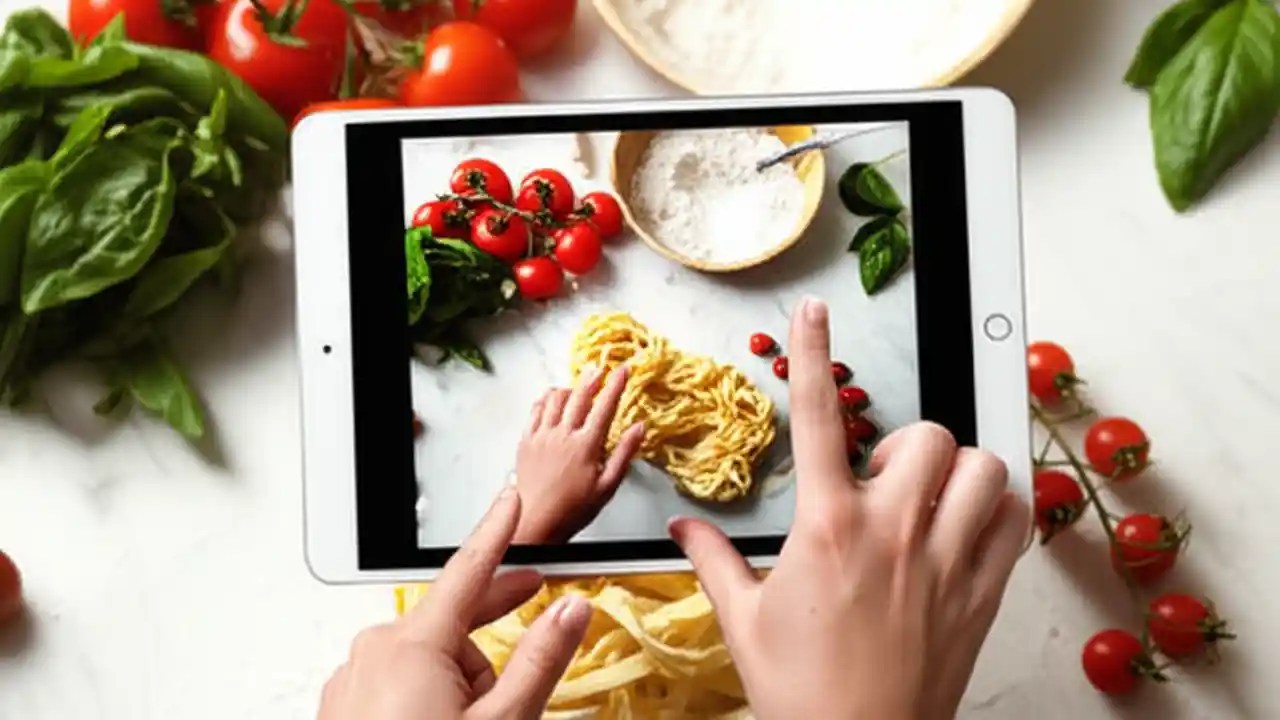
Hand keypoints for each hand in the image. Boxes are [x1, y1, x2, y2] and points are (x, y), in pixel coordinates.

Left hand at [318, 488, 591, 719]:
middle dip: (495, 619)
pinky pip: (397, 679)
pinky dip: (427, 692)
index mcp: (413, 645)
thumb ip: (540, 660)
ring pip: (425, 654)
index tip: (509, 500)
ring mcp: (352, 681)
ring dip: (462, 673)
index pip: (467, 572)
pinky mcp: (343, 708)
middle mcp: (374, 651)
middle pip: (450, 615)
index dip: (496, 533)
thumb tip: (572, 610)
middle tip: (538, 600)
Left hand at [513, 366, 644, 543]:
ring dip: (569, 387)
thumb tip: (639, 428)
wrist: (536, 521)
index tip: (623, 370)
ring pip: (555, 399)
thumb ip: (624, 453)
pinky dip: (545, 400)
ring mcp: (542, 436)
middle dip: (592, 378)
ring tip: (577, 384)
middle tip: (600, 369)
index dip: (616, 385)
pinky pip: (535, 411)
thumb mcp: (608, 486)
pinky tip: (550, 399)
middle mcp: (563, 434)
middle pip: (579, 396)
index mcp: (586, 445)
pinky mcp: (526, 441)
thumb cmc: (574, 509)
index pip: (605, 406)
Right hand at [668, 298, 1031, 719]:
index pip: (820, 418)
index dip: (813, 354)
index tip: (814, 315)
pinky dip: (998, 506)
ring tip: (930, 497)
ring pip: (980, 467)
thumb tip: (680, 531)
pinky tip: (969, 521)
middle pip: (924, 435)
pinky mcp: (981, 591)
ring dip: (956, 471)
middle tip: (884, 477)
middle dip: (904, 444)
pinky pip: (1013, 518)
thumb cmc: (801, 691)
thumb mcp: (741, 619)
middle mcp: (892, 533)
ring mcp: (945, 561)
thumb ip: (711, 560)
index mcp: (826, 529)